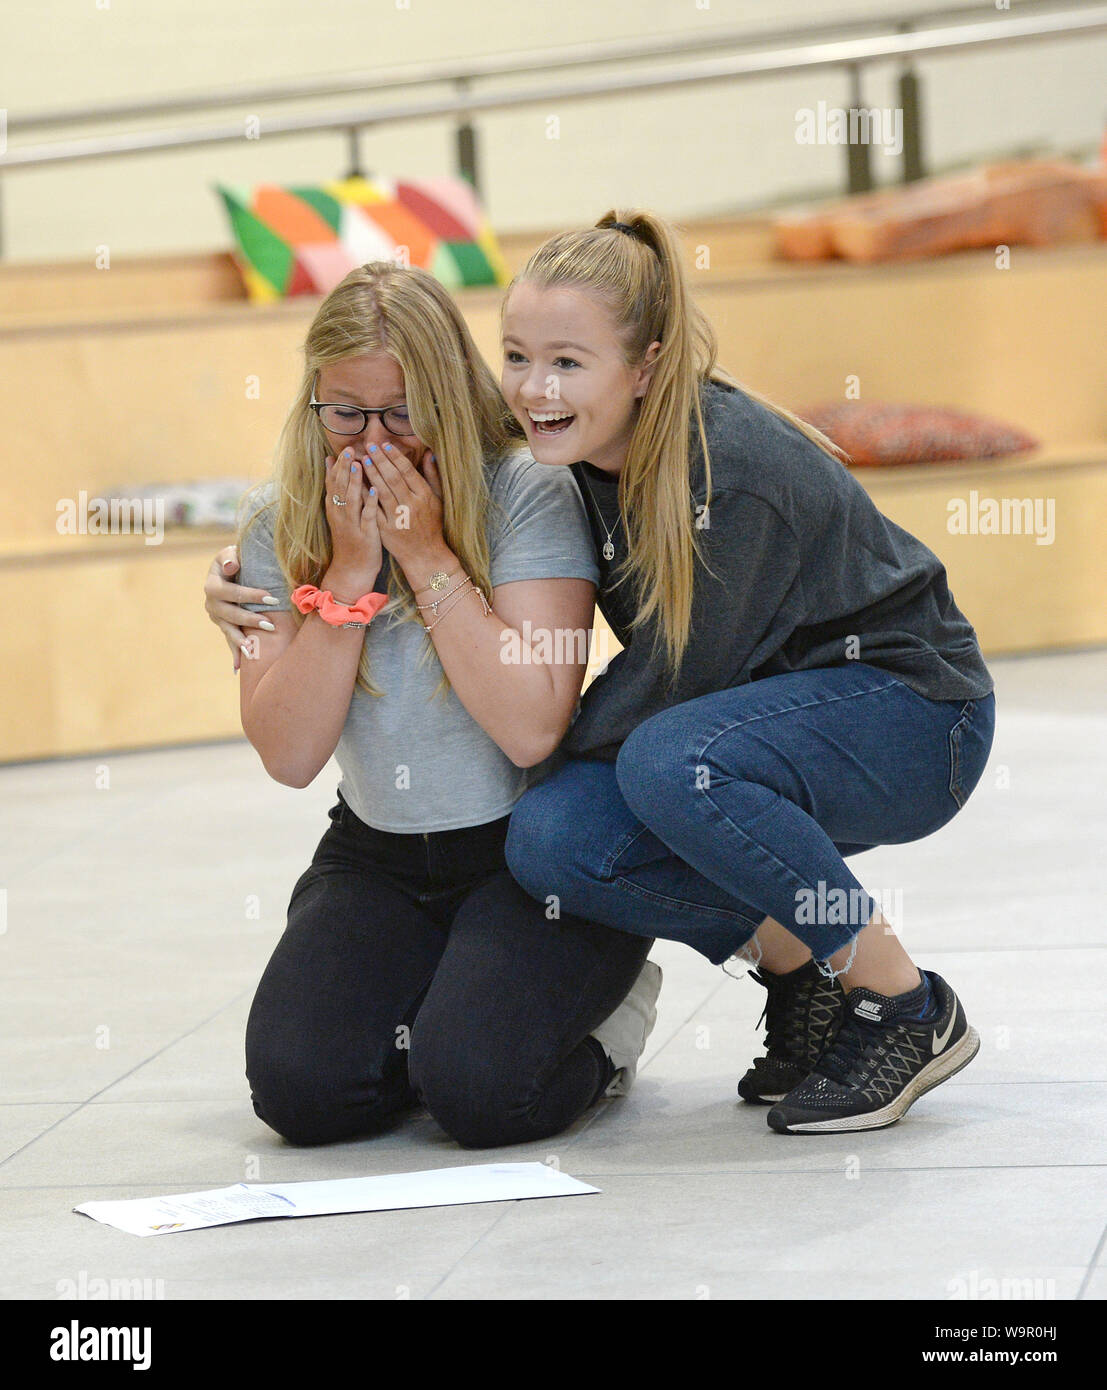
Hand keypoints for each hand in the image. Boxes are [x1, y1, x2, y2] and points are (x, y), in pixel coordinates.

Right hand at [204, 545, 282, 670]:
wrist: (229, 568)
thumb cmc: (233, 558)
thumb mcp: (229, 552)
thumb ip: (229, 557)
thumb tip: (232, 565)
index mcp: (212, 585)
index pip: (232, 592)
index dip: (251, 595)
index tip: (272, 598)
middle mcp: (211, 603)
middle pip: (231, 614)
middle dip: (251, 620)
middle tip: (270, 625)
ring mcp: (217, 617)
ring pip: (229, 631)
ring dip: (241, 641)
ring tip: (252, 651)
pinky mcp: (224, 626)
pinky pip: (229, 641)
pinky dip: (234, 653)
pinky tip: (237, 668)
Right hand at [325, 449, 383, 593]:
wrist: (352, 570)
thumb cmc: (350, 539)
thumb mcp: (340, 514)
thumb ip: (338, 490)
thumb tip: (331, 464)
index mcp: (335, 508)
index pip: (333, 482)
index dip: (338, 465)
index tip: (344, 448)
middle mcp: (340, 515)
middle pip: (340, 487)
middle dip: (344, 468)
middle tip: (348, 449)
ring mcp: (352, 524)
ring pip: (351, 499)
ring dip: (354, 481)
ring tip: (358, 463)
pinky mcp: (365, 534)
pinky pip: (367, 516)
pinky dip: (369, 502)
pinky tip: (374, 490)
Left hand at [361, 443, 445, 574]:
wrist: (425, 555)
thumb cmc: (432, 525)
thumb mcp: (438, 500)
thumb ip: (432, 476)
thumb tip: (429, 454)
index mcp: (424, 496)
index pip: (407, 471)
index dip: (395, 456)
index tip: (385, 444)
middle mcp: (411, 505)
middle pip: (393, 477)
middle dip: (380, 460)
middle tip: (369, 446)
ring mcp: (398, 517)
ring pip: (382, 491)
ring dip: (371, 474)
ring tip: (362, 459)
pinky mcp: (386, 529)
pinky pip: (373, 509)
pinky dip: (365, 495)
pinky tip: (356, 484)